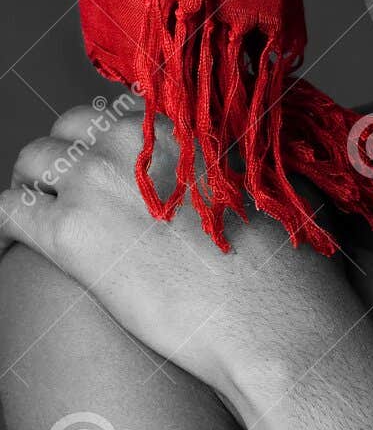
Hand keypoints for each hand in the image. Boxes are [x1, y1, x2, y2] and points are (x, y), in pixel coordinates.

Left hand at [0, 95, 354, 401]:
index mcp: (182, 126)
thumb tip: (251, 159)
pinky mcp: (70, 236)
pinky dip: (8, 222)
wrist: (271, 318)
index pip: (122, 110)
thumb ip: (249, 161)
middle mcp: (135, 142)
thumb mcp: (281, 186)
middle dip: (69, 153)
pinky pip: (9, 210)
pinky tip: (16, 240)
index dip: (114, 139)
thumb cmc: (287, 266)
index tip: (115, 166)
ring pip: (34, 159)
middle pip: (72, 125)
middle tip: (73, 190)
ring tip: (42, 212)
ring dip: (35, 182)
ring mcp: (97, 185)